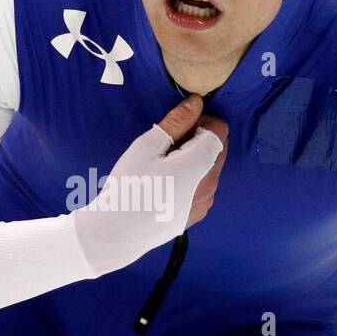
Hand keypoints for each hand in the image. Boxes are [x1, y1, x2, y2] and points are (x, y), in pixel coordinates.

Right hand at [70, 94, 227, 275]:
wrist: (116, 232)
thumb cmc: (129, 184)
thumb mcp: (148, 146)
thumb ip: (177, 121)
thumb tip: (197, 102)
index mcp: (201, 164)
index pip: (220, 130)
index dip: (201, 121)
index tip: (177, 128)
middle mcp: (211, 184)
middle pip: (218, 149)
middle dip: (200, 140)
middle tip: (167, 147)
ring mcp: (205, 202)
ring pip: (211, 168)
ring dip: (195, 159)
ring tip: (163, 167)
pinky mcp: (197, 215)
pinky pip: (202, 187)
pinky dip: (192, 178)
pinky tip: (165, 186)